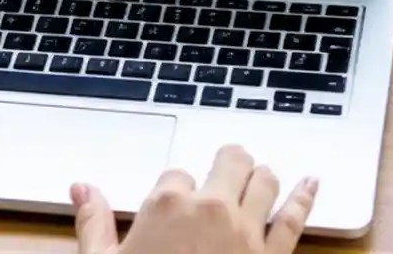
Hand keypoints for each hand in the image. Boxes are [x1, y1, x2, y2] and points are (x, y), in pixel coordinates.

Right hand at [71, 145, 318, 253]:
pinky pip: (294, 218)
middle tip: (225, 169)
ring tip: (258, 176)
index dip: (174, 188)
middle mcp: (212, 208)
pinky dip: (304, 197)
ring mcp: (247, 231)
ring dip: (261, 176)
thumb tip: (82, 189)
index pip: (176, 173)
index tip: (171, 206)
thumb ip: (94, 223)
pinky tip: (310, 183)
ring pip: (264, 180)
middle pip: (230, 161)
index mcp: (168, 204)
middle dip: (227, 163)